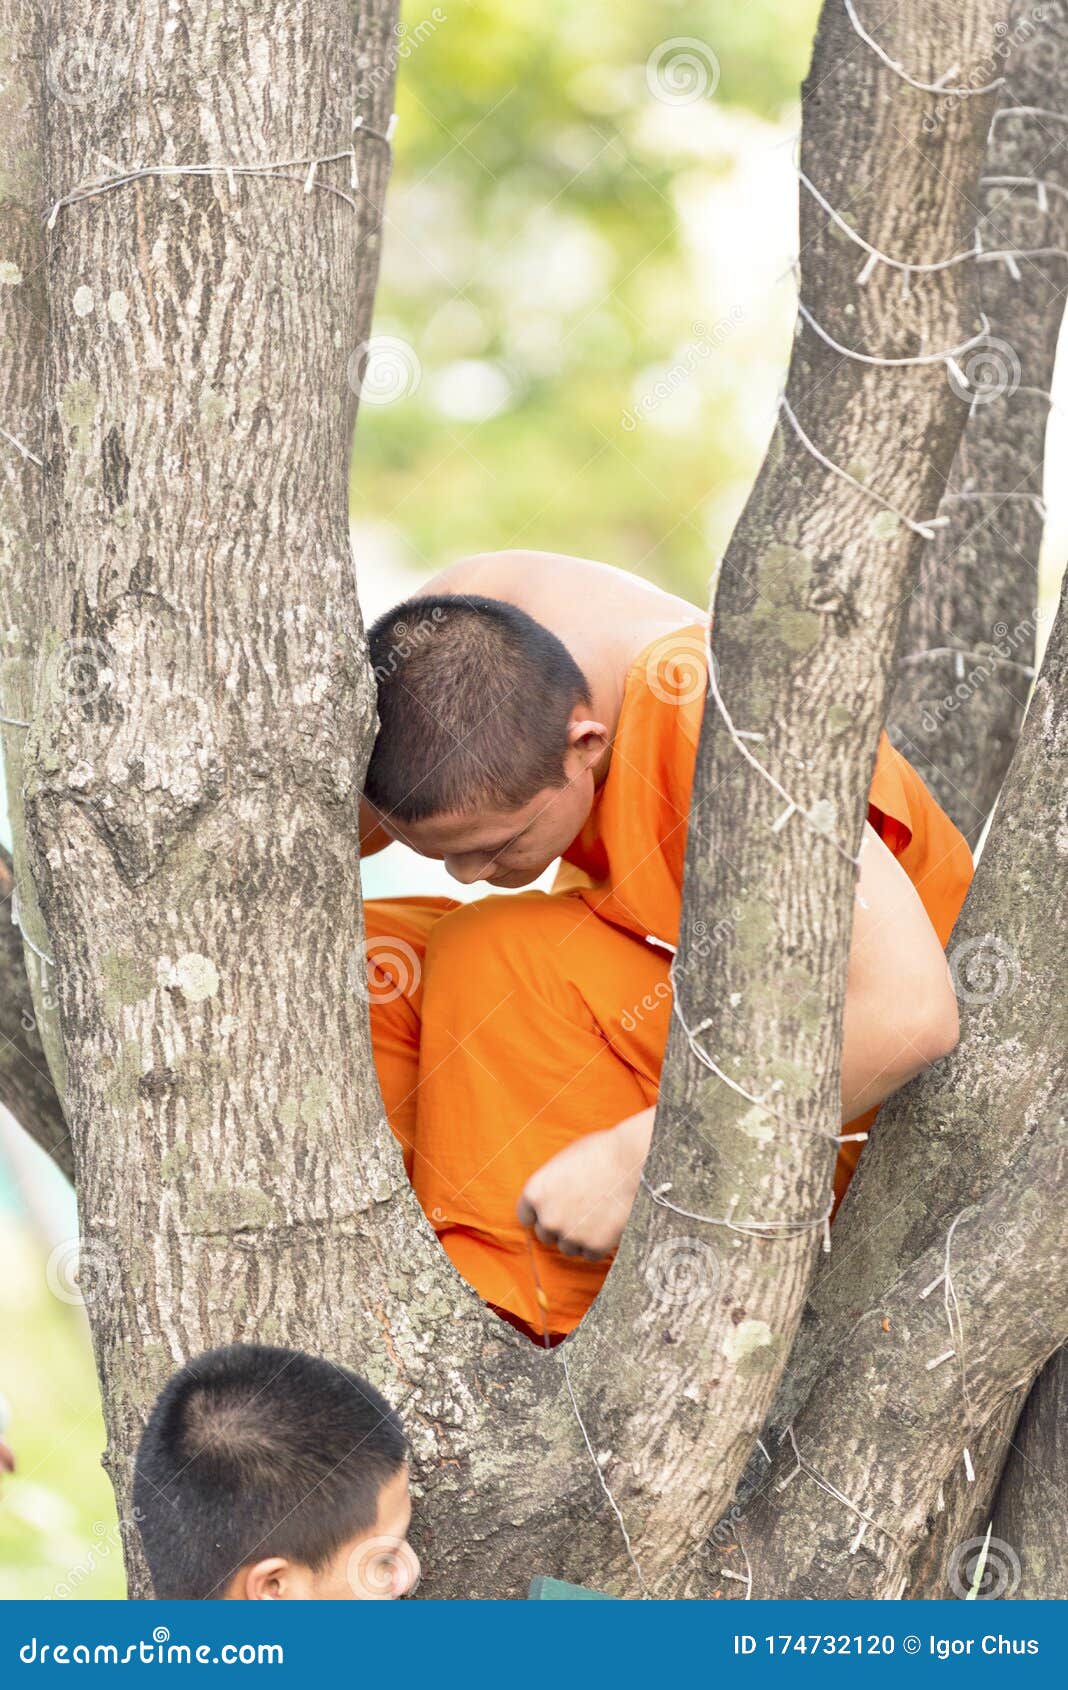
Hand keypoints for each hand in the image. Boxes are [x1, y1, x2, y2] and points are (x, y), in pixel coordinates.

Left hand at [517, 1107, 653, 1259]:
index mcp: (535, 1192)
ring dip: (579, 1237)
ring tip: (598, 1216)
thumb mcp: (565, 1161)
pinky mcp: (594, 1246)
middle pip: (546, 1234)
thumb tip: (552, 1198)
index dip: (540, 1212)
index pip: (526, 1215)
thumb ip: (552, 1184)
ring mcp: (571, 1235)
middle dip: (560, 1226)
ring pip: (568, 1247)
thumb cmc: (602, 1152)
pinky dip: (599, 1244)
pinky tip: (609, 1225)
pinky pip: (591, 1254)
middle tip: (580, 1212)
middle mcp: (548, 1217)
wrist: (634, 1162)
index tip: (553, 1210)